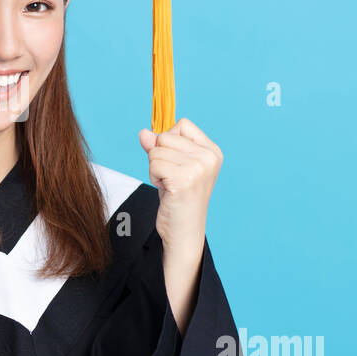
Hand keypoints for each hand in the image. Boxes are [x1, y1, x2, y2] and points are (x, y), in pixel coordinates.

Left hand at [138, 117, 222, 249]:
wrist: (184, 230)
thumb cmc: (179, 198)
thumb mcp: (171, 166)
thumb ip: (159, 146)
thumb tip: (143, 133)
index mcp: (212, 151)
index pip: (182, 124)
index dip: (169, 141)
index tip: (176, 162)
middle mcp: (208, 157)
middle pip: (165, 136)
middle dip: (160, 156)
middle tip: (172, 178)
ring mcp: (198, 168)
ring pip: (156, 151)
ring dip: (155, 169)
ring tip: (169, 185)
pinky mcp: (183, 179)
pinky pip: (153, 164)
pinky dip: (154, 177)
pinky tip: (166, 190)